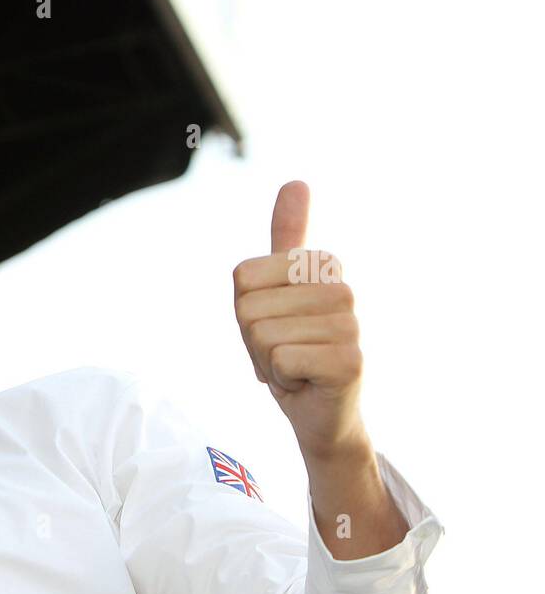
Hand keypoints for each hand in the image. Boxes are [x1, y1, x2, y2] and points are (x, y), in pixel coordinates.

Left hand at [232, 181, 366, 458]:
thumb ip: (286, 238)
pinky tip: (306, 382)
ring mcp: (350, 325)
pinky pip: (280, 359)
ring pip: (261, 334)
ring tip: (295, 366)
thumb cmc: (293, 350)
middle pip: (248, 306)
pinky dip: (281, 379)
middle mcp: (342, 290)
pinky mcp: (349, 361)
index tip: (274, 325)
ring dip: (267, 361)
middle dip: (253, 338)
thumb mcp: (274, 293)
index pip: (243, 275)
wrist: (321, 413)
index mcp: (323, 266)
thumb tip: (296, 181)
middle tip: (283, 352)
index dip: (245, 309)